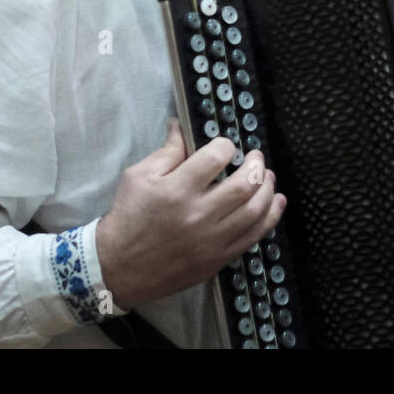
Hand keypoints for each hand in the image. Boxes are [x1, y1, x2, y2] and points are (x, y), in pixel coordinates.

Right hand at [96, 119, 285, 310]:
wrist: (118, 267)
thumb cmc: (128, 218)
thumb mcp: (138, 176)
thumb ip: (167, 151)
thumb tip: (181, 126)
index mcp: (177, 190)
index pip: (217, 157)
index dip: (227, 145)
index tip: (226, 146)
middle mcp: (197, 215)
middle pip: (244, 184)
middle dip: (257, 165)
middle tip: (256, 158)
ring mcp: (210, 240)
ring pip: (255, 211)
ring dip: (268, 190)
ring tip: (268, 177)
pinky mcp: (217, 259)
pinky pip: (253, 237)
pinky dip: (270, 218)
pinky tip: (275, 203)